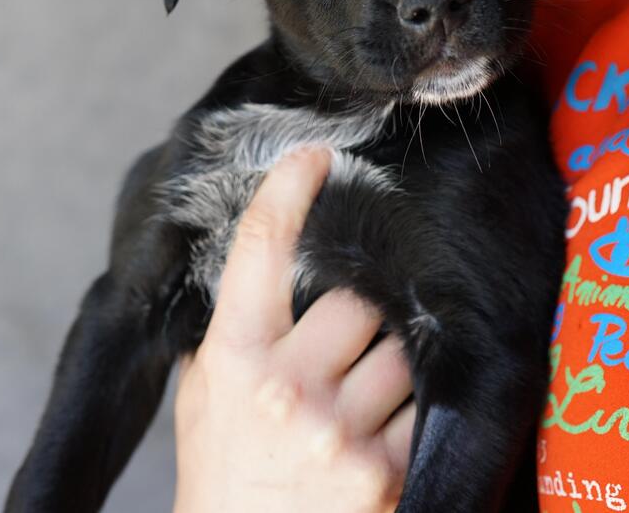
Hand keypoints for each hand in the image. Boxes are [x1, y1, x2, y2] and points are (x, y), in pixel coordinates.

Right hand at [173, 148, 414, 512]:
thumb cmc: (221, 472)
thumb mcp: (204, 396)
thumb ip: (235, 334)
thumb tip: (270, 271)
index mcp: (235, 358)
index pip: (260, 252)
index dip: (288, 192)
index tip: (313, 155)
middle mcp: (285, 387)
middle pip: (356, 300)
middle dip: (357, 317)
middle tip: (344, 349)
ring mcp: (338, 430)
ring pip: (400, 349)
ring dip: (389, 364)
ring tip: (361, 400)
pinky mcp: (385, 471)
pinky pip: (423, 405)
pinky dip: (412, 410)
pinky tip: (382, 432)